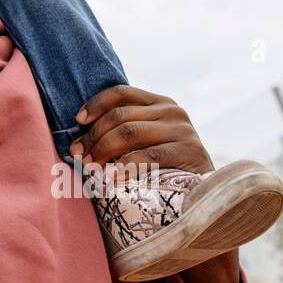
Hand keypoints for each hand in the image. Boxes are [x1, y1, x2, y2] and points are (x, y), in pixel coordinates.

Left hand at [69, 86, 214, 175]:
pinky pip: (149, 156)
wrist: (205, 190)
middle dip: (93, 136)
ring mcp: (183, 129)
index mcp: (159, 102)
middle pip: (121, 116)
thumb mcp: (146, 140)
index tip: (78, 120)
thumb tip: (79, 140)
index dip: (96, 104)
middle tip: (78, 155)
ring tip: (90, 167)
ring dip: (103, 150)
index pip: (121, 93)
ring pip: (130, 133)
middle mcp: (172, 110)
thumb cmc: (166, 165)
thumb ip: (123, 130)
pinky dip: (125, 166)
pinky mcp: (190, 151)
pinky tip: (111, 177)